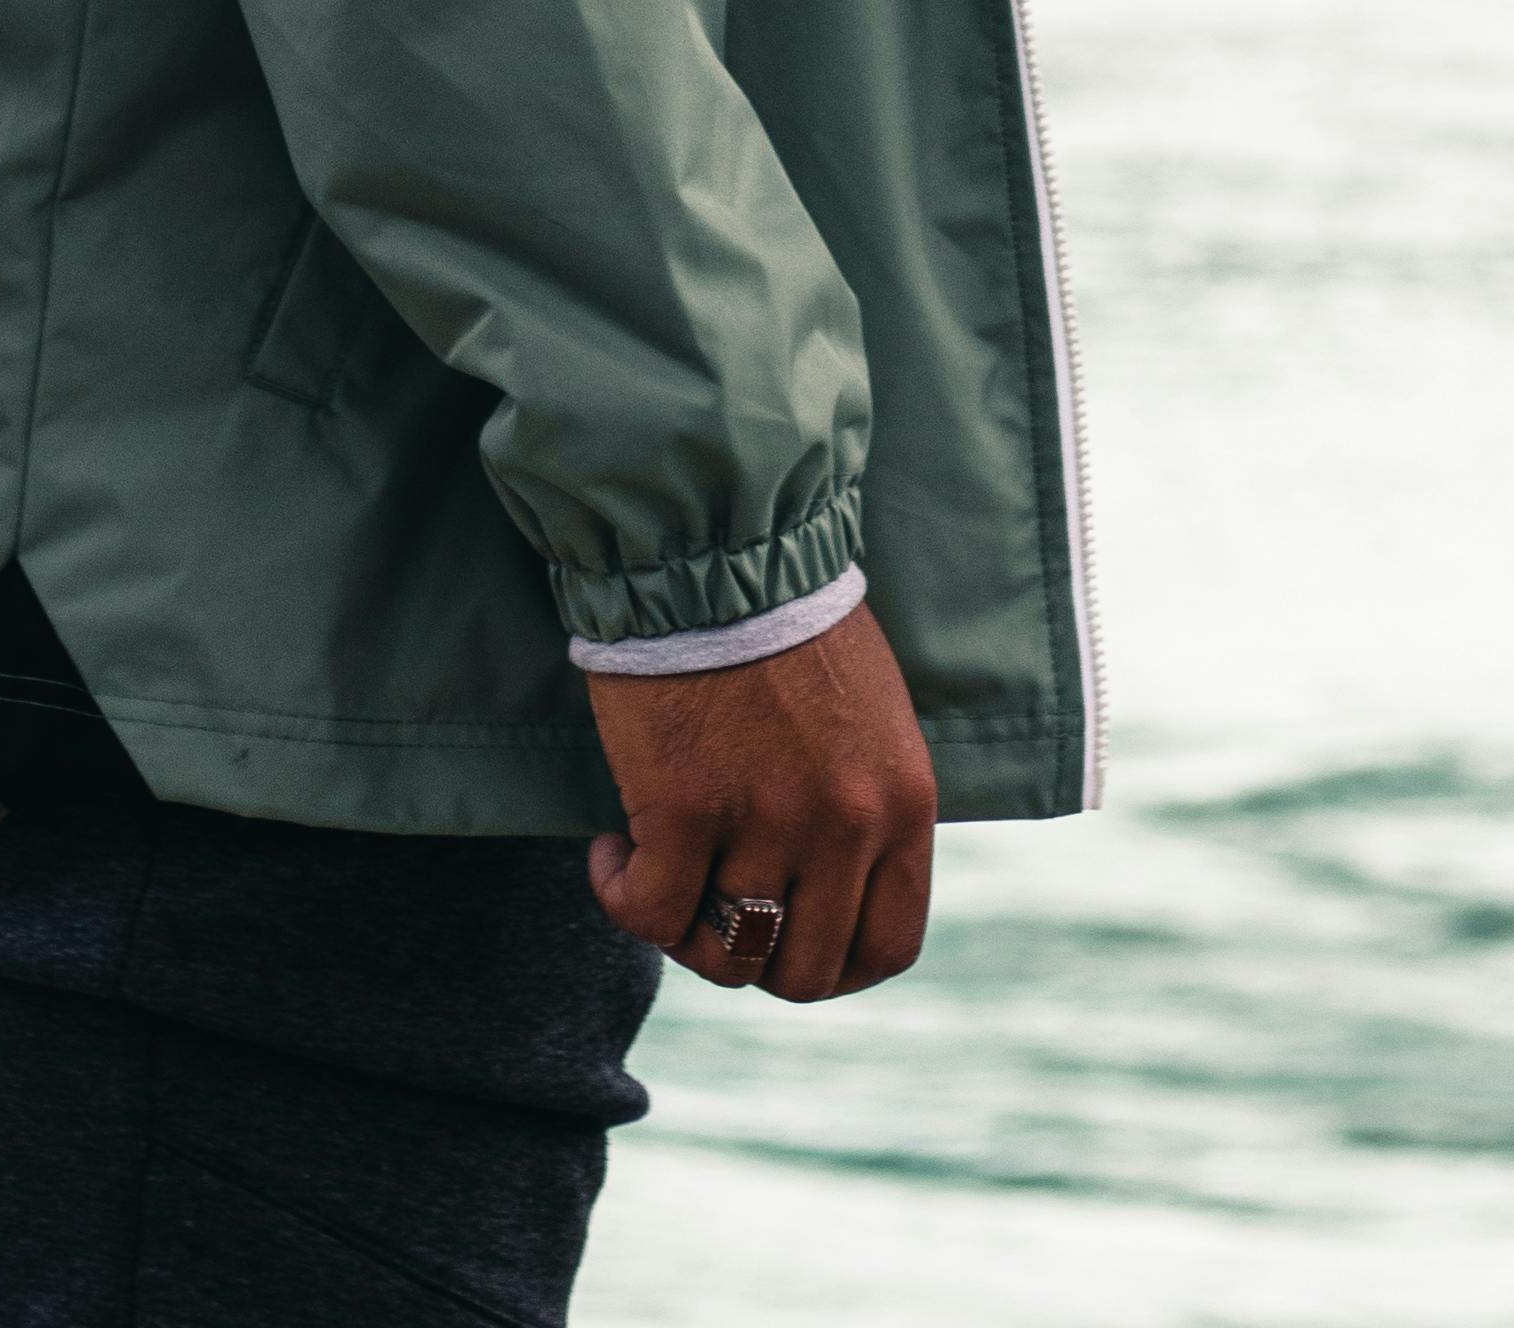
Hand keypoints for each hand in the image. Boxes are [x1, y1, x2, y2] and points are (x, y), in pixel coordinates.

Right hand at [582, 595, 936, 1002]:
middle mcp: (845, 826)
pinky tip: (611, 851)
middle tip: (710, 903)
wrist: (715, 543)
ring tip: (658, 871)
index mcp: (901, 803)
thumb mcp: (869, 720)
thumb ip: (863, 807)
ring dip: (683, 930)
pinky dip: (622, 896)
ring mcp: (766, 822)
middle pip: (802, 971)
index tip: (785, 936)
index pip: (886, 946)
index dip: (831, 965)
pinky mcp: (684, 810)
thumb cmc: (786, 618)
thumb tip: (832, 888)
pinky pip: (650, 912)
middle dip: (751, 955)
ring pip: (725, 953)